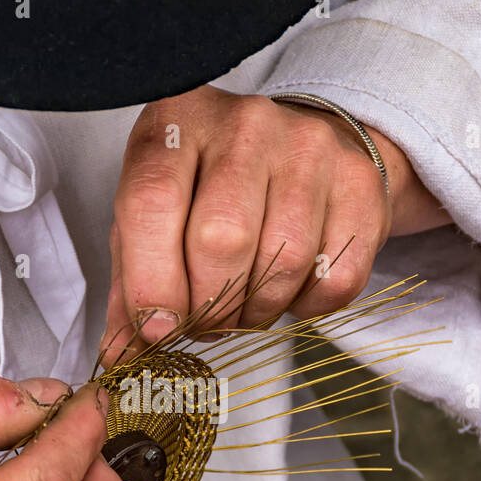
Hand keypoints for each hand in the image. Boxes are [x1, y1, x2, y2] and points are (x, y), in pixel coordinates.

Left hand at [105, 85, 447, 360]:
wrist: (305, 148)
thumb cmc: (212, 189)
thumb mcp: (157, 219)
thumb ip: (132, 285)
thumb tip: (120, 357)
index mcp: (177, 123)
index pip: (151, 202)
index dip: (151, 280)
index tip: (156, 328)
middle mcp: (245, 123)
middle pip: (222, 240)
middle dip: (209, 307)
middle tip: (206, 322)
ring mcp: (309, 147)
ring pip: (282, 263)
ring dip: (257, 311)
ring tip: (245, 306)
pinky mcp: (360, 182)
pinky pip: (334, 277)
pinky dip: (307, 306)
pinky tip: (291, 290)